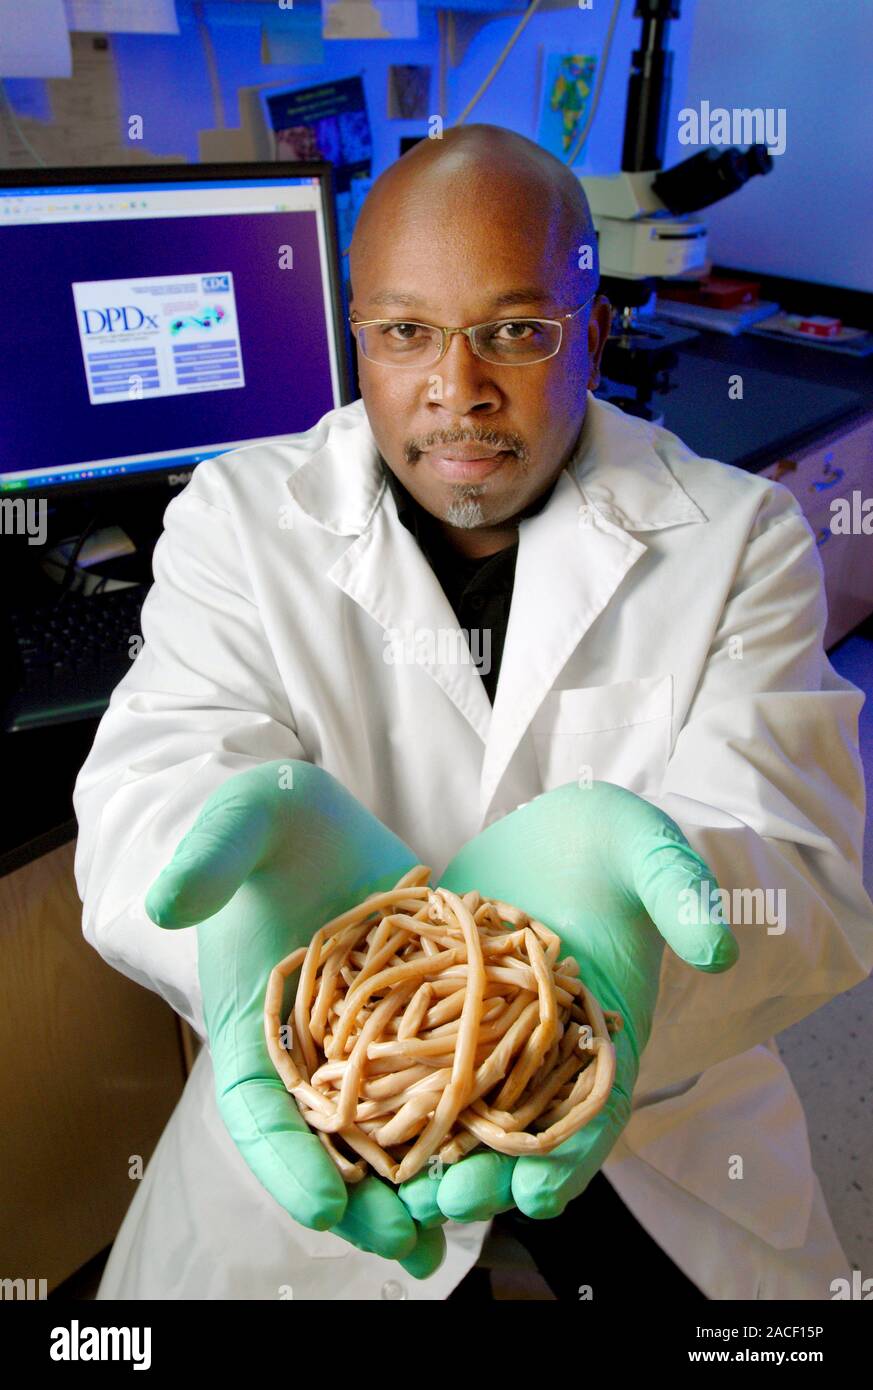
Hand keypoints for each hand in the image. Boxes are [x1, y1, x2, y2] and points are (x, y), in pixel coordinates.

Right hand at [145, 759, 445, 1278]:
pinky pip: (443, 1090)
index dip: (283, 1161)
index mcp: (252, 1023)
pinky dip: (463, 1133)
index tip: (321, 1207)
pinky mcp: (422, 1027)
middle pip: (328, 1143)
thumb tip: (167, 904)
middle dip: (362, 1202)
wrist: (337, 818)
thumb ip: (211, 856)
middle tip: (406, 1243)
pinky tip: (500, 1166)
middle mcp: (309, 1051)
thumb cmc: (278, 822)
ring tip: (452, 1233)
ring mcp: (368, 1046)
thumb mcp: (246, 819)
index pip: (256, 1108)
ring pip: (389, 1134)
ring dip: (417, 1189)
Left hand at [398, 780, 738, 1227]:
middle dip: (489, 1175)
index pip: (599, 1106)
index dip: (575, 1156)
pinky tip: (354, 1128)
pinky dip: (393, 1100)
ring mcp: (495, 1036)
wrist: (552, 828)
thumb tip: (720, 949)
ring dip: (435, 1156)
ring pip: (467, 1110)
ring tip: (394, 1195)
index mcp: (608, 1028)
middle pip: (524, 1127)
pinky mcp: (444, 1013)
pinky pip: (417, 1064)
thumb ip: (680, 890)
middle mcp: (550, 1048)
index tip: (540, 1196)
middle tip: (445, 1208)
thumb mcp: (645, 849)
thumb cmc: (610, 838)